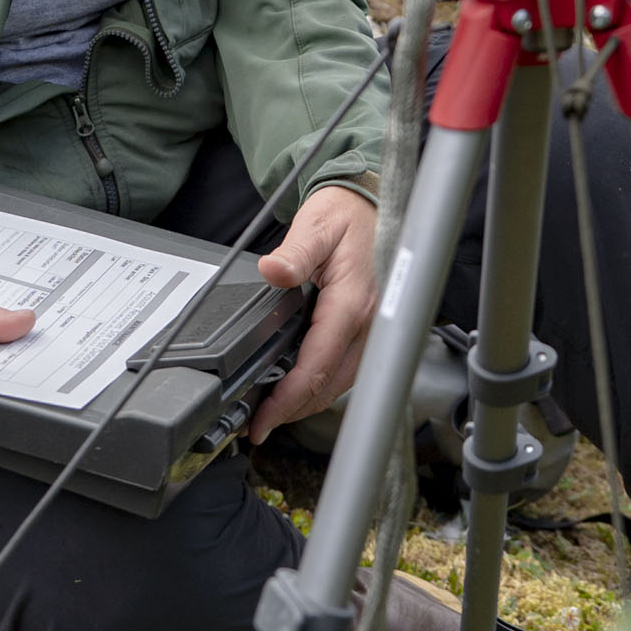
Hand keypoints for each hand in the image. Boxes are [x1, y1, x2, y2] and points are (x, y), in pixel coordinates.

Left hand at [248, 184, 379, 442]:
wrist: (370, 205)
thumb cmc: (344, 216)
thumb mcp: (315, 227)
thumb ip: (294, 254)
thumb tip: (272, 270)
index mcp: (352, 303)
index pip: (318, 364)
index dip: (288, 399)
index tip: (262, 419)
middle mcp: (368, 324)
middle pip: (329, 386)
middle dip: (293, 410)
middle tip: (258, 425)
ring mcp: (372, 331)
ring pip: (340, 384)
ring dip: (307, 402)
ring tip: (272, 413)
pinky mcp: (368, 332)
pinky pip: (346, 371)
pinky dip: (320, 386)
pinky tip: (297, 388)